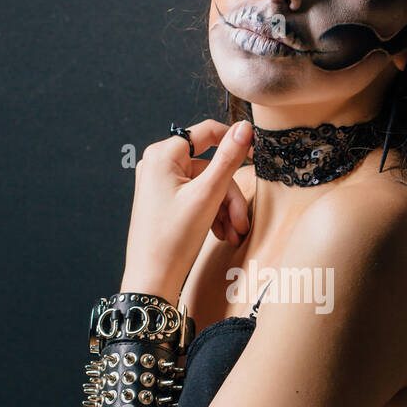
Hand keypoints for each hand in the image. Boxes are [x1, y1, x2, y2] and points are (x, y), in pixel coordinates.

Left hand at [120, 118, 253, 301]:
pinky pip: (195, 198)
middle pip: (209, 168)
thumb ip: (228, 159)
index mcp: (162, 155)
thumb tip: (244, 128)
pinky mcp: (163, 201)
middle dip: (229, 196)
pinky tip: (221, 233)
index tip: (255, 157)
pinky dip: (211, 214)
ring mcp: (159, 184)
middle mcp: (158, 165)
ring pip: (205, 186)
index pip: (206, 133)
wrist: (152, 278)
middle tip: (240, 222)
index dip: (234, 143)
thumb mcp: (207, 195)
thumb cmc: (173, 239)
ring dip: (223, 209)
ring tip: (233, 233)